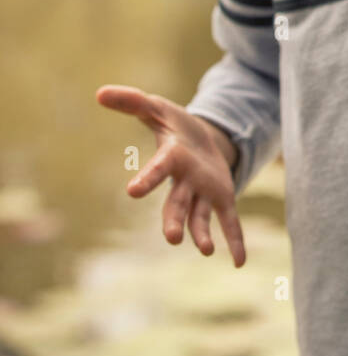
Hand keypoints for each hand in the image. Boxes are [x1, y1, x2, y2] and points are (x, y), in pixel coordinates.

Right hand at [95, 85, 245, 266]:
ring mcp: (203, 192)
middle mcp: (184, 182)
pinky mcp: (222, 197)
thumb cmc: (176, 124)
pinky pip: (229, 221)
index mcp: (171, 159)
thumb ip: (132, 101)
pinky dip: (235, 241)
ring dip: (202, 234)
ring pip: (200, 216)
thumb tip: (100, 92)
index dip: (147, 179)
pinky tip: (239, 262)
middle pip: (177, 204)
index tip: (132, 191)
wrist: (203, 137)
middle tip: (173, 239)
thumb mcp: (158, 108)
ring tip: (206, 250)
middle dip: (175, 221)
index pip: (157, 170)